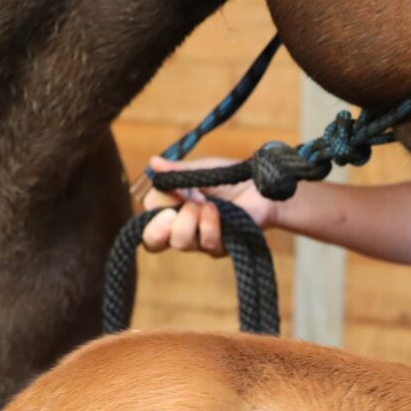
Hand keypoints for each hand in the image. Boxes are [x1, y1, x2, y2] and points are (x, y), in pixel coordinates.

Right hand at [141, 156, 275, 256]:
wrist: (262, 189)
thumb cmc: (232, 178)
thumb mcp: (202, 170)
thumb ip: (178, 172)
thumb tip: (153, 163)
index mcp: (172, 209)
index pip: (148, 222)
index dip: (152, 212)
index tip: (165, 196)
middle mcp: (182, 227)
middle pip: (154, 243)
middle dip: (157, 230)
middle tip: (170, 213)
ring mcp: (201, 240)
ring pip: (180, 242)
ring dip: (190, 220)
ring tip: (205, 203)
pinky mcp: (221, 247)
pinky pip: (207, 244)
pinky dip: (210, 225)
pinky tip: (216, 210)